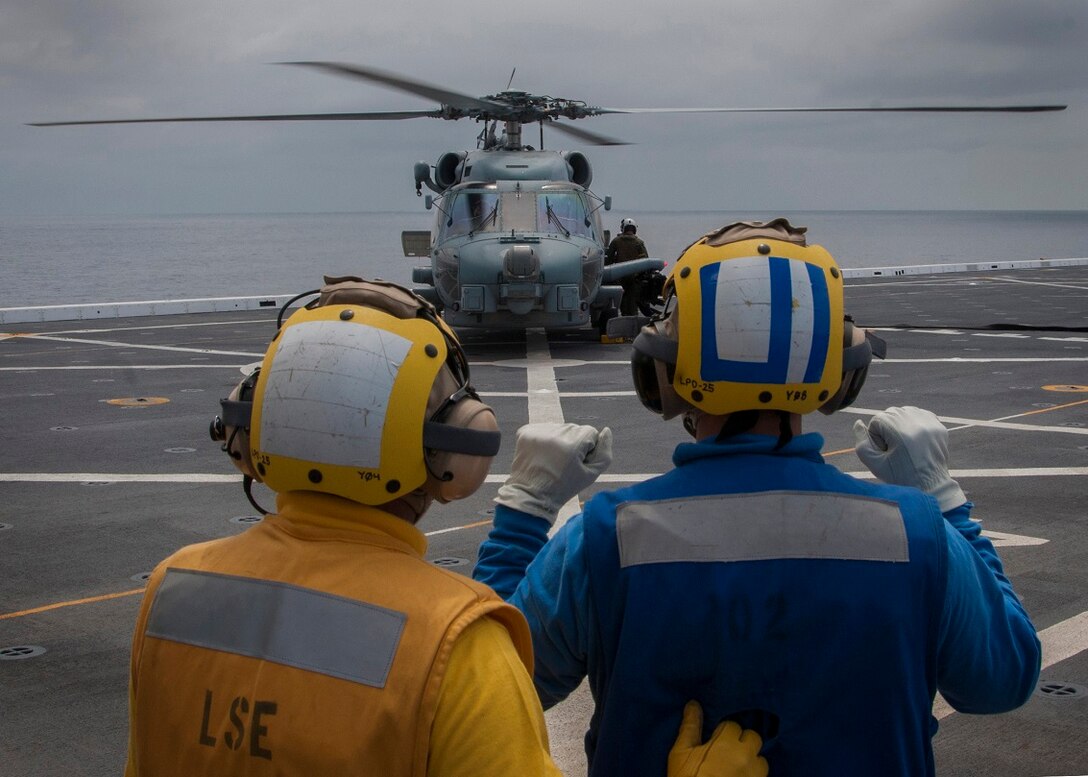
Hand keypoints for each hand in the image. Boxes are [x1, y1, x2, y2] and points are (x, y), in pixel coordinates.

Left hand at [494, 423, 611, 523]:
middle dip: (573, 443)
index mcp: (573, 442)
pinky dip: (545, 440)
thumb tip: (606, 431)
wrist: (530, 495)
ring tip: (552, 460)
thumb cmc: (563, 487)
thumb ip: (604, 453)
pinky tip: (542, 455)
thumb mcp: (591, 475)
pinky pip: (544, 429)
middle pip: (574, 429)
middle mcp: (555, 432)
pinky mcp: (525, 432)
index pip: (591, 432)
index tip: (577, 464)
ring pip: (559, 428)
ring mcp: (538, 431)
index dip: (587, 450)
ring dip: (559, 441)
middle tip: (563, 464)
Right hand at [669, 702, 767, 776]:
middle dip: (742, 742)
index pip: (733, 725)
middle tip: (727, 753)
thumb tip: (693, 704)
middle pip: (753, 738)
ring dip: (751, 761)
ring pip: (761, 760)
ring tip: (736, 770)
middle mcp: (746, 757)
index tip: (714, 742)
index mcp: (727, 743)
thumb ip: (690, 727)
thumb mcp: (681, 753)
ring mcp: (755, 776)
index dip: (723, 732)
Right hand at [853, 406, 966, 511]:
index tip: (887, 453)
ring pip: (905, 413)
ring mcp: (929, 422)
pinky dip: (915, 425)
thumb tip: (859, 422)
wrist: (931, 486)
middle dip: (888, 430)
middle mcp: (914, 420)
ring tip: (907, 446)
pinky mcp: (939, 425)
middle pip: (890, 414)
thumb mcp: (873, 462)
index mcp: (898, 429)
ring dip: (901, 426)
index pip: (876, 421)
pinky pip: (920, 415)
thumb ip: (861, 440)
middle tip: (897, 451)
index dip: (877, 439)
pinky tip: (916, 441)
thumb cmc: (899, 476)